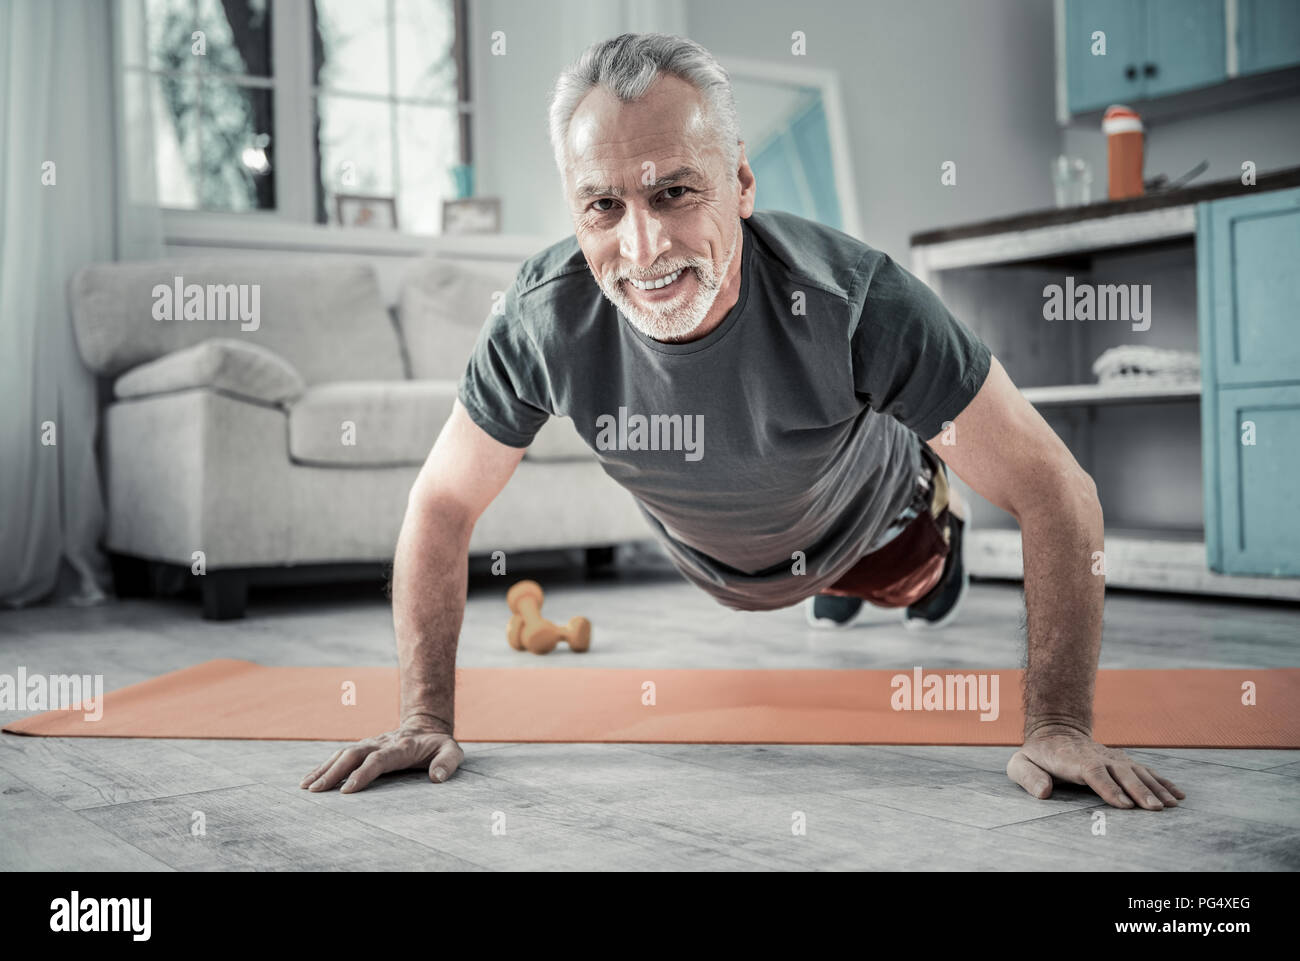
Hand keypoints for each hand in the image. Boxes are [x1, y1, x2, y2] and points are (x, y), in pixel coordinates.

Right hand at [299, 717, 464, 793]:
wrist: (426, 726)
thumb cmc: (439, 745)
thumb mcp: (452, 751)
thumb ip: (447, 763)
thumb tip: (436, 778)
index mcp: (401, 747)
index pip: (378, 760)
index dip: (363, 773)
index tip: (347, 790)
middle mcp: (380, 743)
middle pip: (353, 755)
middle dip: (334, 772)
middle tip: (317, 790)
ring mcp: (369, 744)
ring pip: (343, 754)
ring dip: (324, 769)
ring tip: (307, 787)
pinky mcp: (362, 748)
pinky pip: (340, 755)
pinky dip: (323, 766)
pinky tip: (309, 779)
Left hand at [1007, 726, 1185, 809]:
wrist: (1055, 731)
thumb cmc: (1037, 754)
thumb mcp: (1021, 764)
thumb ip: (1028, 777)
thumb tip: (1044, 792)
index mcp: (1074, 759)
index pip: (1093, 773)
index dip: (1108, 788)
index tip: (1124, 804)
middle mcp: (1098, 757)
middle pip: (1121, 773)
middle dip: (1138, 791)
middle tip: (1154, 809)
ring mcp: (1113, 758)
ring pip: (1137, 772)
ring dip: (1155, 788)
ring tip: (1170, 805)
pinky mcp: (1123, 762)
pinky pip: (1146, 771)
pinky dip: (1163, 782)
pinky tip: (1178, 795)